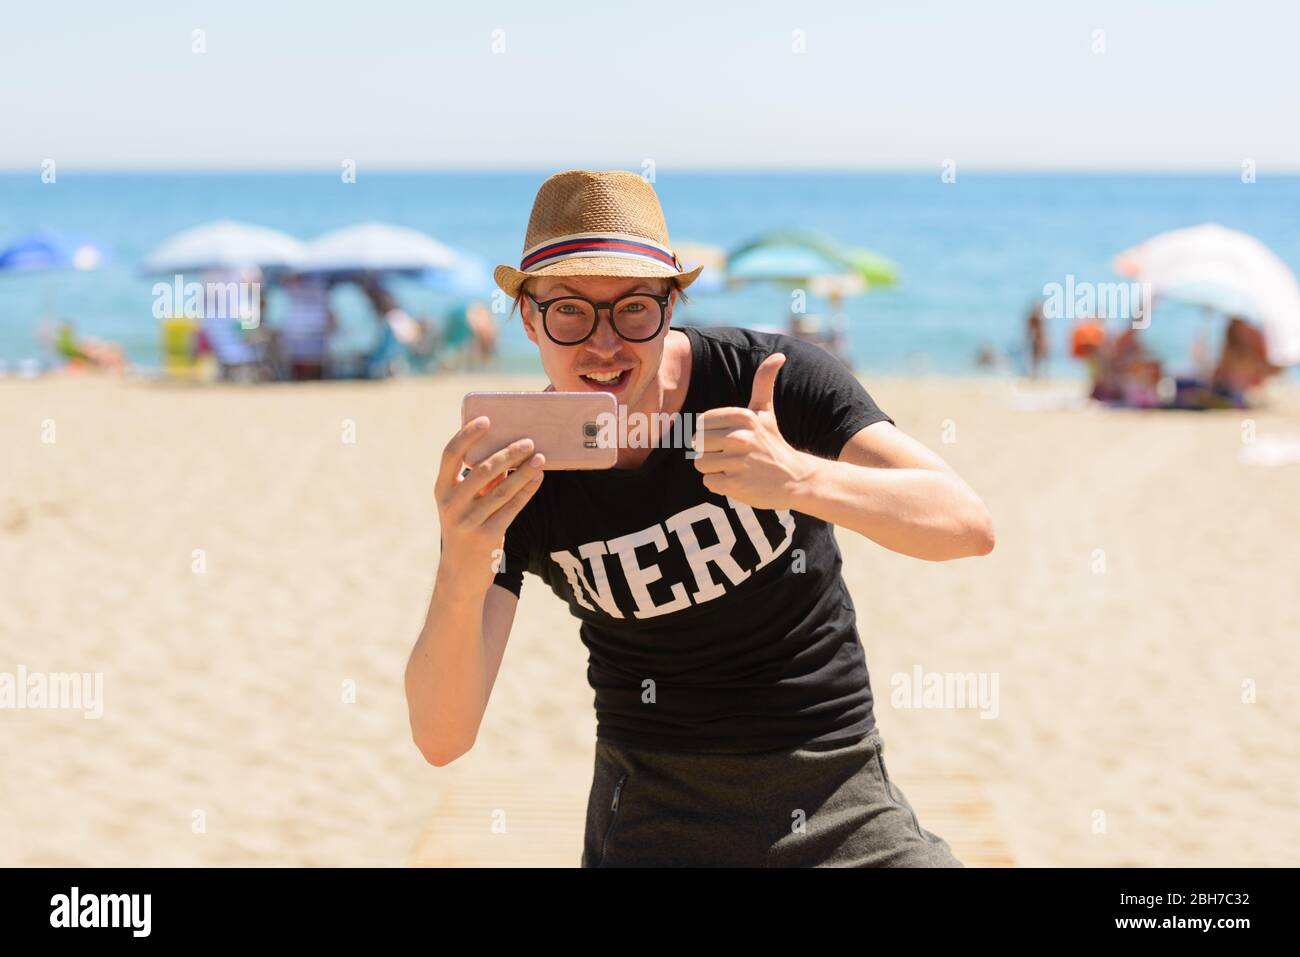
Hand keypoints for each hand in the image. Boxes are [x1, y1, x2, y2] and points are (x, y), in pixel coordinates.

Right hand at [434, 416, 544, 589]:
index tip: (487, 420)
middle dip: (507, 454)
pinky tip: (538, 479)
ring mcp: (467, 522)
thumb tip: (506, 449)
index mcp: (441, 489)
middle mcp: (450, 504)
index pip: (450, 455)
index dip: (468, 435)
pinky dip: (526, 491)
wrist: (460, 575)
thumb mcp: (464, 503)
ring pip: (500, 490)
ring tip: (541, 457)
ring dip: (523, 472)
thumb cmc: (466, 528)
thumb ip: (479, 479)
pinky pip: (511, 509)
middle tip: (528, 441)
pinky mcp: (486, 537)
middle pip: (481, 471)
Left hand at [692, 352, 816, 509]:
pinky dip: (720, 485)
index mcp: (742, 416)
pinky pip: (709, 482)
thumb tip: (779, 355)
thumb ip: (764, 382)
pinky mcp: (736, 484)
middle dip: (710, 451)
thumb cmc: (773, 443)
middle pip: (697, 443)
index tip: (730, 439)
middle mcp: (740, 437)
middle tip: (732, 456)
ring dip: (714, 469)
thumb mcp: (765, 411)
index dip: (711, 433)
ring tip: (736, 468)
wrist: (796, 478)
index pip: (702, 423)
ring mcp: (738, 462)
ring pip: (700, 463)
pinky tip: (738, 481)